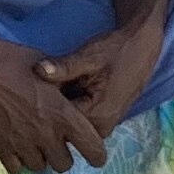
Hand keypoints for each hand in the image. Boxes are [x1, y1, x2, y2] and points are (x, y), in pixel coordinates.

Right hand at [0, 26, 112, 173]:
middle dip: (63, 154)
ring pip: (40, 167)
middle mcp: (45, 133)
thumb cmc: (11, 59)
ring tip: (33, 141)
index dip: (97, 154)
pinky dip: (18, 159)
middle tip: (56, 141)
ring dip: (40, 156)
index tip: (94, 153)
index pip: (93, 149)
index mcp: (62, 113)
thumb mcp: (46, 69)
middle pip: (65, 164)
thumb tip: (73, 95)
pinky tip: (15, 145)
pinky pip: (16, 168)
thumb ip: (63, 88)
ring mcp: (21, 143)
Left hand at [42, 4, 170, 141]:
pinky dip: (69, 103)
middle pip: (62, 125)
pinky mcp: (102, 119)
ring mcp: (103, 125)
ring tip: (53, 84)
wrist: (142, 46)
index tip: (31, 91)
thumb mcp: (89, 56)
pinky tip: (64, 87)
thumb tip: (37, 70)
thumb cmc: (117, 49)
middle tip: (39, 86)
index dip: (41, 105)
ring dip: (59, 106)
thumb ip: (64, 67)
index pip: (57, 122)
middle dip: (49, 108)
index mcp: (97, 116)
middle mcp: (101, 127)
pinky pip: (79, 117)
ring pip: (70, 122)